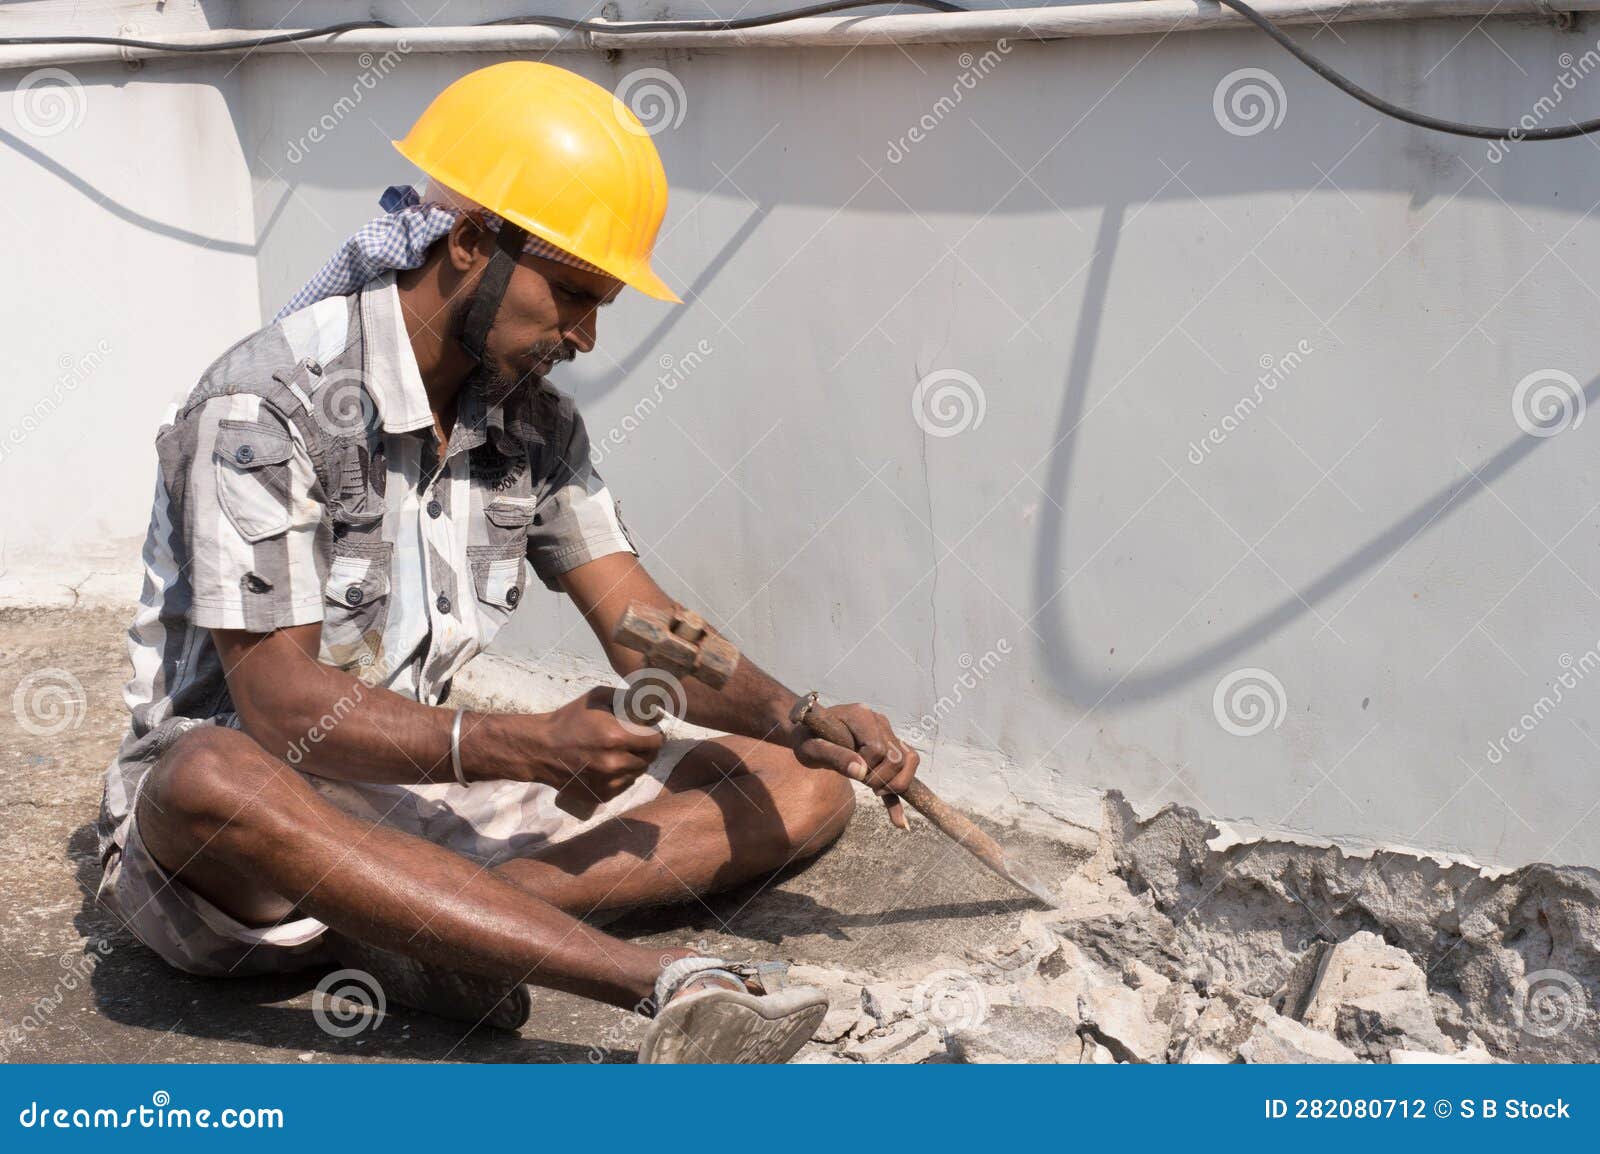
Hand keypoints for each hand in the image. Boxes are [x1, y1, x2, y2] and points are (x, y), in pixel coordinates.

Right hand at [531, 687, 665, 817]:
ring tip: (617, 753)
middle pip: (649, 759)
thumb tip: (653, 709)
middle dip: (644, 749)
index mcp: (617, 738)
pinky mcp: (602, 796)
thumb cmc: (569, 720)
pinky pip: (625, 785)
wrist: (541, 749)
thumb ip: (627, 700)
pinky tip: (608, 765)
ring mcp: (609, 783)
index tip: (648, 731)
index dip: (654, 735)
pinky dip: (622, 776)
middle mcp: (616, 763)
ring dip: (634, 763)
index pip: (656, 741)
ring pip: (638, 773)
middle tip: (633, 741)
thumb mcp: (597, 697)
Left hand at [790, 703, 920, 828]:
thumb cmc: (807, 739)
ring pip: (909, 760)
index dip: (867, 768)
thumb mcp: (812, 749)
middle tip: (865, 785)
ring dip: (896, 783)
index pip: (878, 749)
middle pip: (897, 756)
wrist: (809, 733)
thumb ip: (835, 757)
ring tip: (876, 791)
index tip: (851, 773)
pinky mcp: (888, 745)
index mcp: (860, 715)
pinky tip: (898, 821)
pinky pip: (906, 766)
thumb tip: (861, 771)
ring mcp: (886, 731)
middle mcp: (878, 720)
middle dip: (883, 778)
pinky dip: (902, 792)